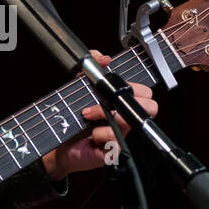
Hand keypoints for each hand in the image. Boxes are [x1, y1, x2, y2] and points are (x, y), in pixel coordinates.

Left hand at [41, 50, 158, 180]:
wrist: (59, 143)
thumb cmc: (71, 117)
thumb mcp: (79, 86)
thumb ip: (91, 67)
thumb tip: (104, 58)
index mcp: (123, 103)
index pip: (145, 92)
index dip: (134, 88)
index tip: (112, 88)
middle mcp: (127, 119)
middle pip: (150, 107)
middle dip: (125, 101)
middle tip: (103, 102)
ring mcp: (124, 135)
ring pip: (129, 120)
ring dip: (103, 113)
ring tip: (86, 116)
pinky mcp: (117, 150)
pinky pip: (116, 137)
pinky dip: (99, 133)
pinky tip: (91, 135)